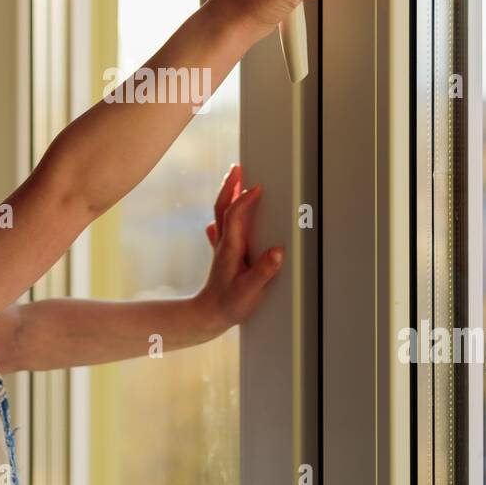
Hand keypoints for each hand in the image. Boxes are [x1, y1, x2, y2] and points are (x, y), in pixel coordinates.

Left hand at [192, 163, 284, 337]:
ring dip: (228, 194)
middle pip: (222, 207)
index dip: (245, 199)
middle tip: (238, 168)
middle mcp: (224, 243)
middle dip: (230, 185)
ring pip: (221, 213)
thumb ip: (263, 271)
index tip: (257, 187)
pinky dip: (226, 213)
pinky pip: (222, 226)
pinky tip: (225, 215)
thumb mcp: (250, 291)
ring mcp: (222, 247)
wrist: (208, 316)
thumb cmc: (228, 305)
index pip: (234, 214)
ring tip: (236, 179)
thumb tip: (277, 251)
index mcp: (230, 247)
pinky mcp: (223, 254)